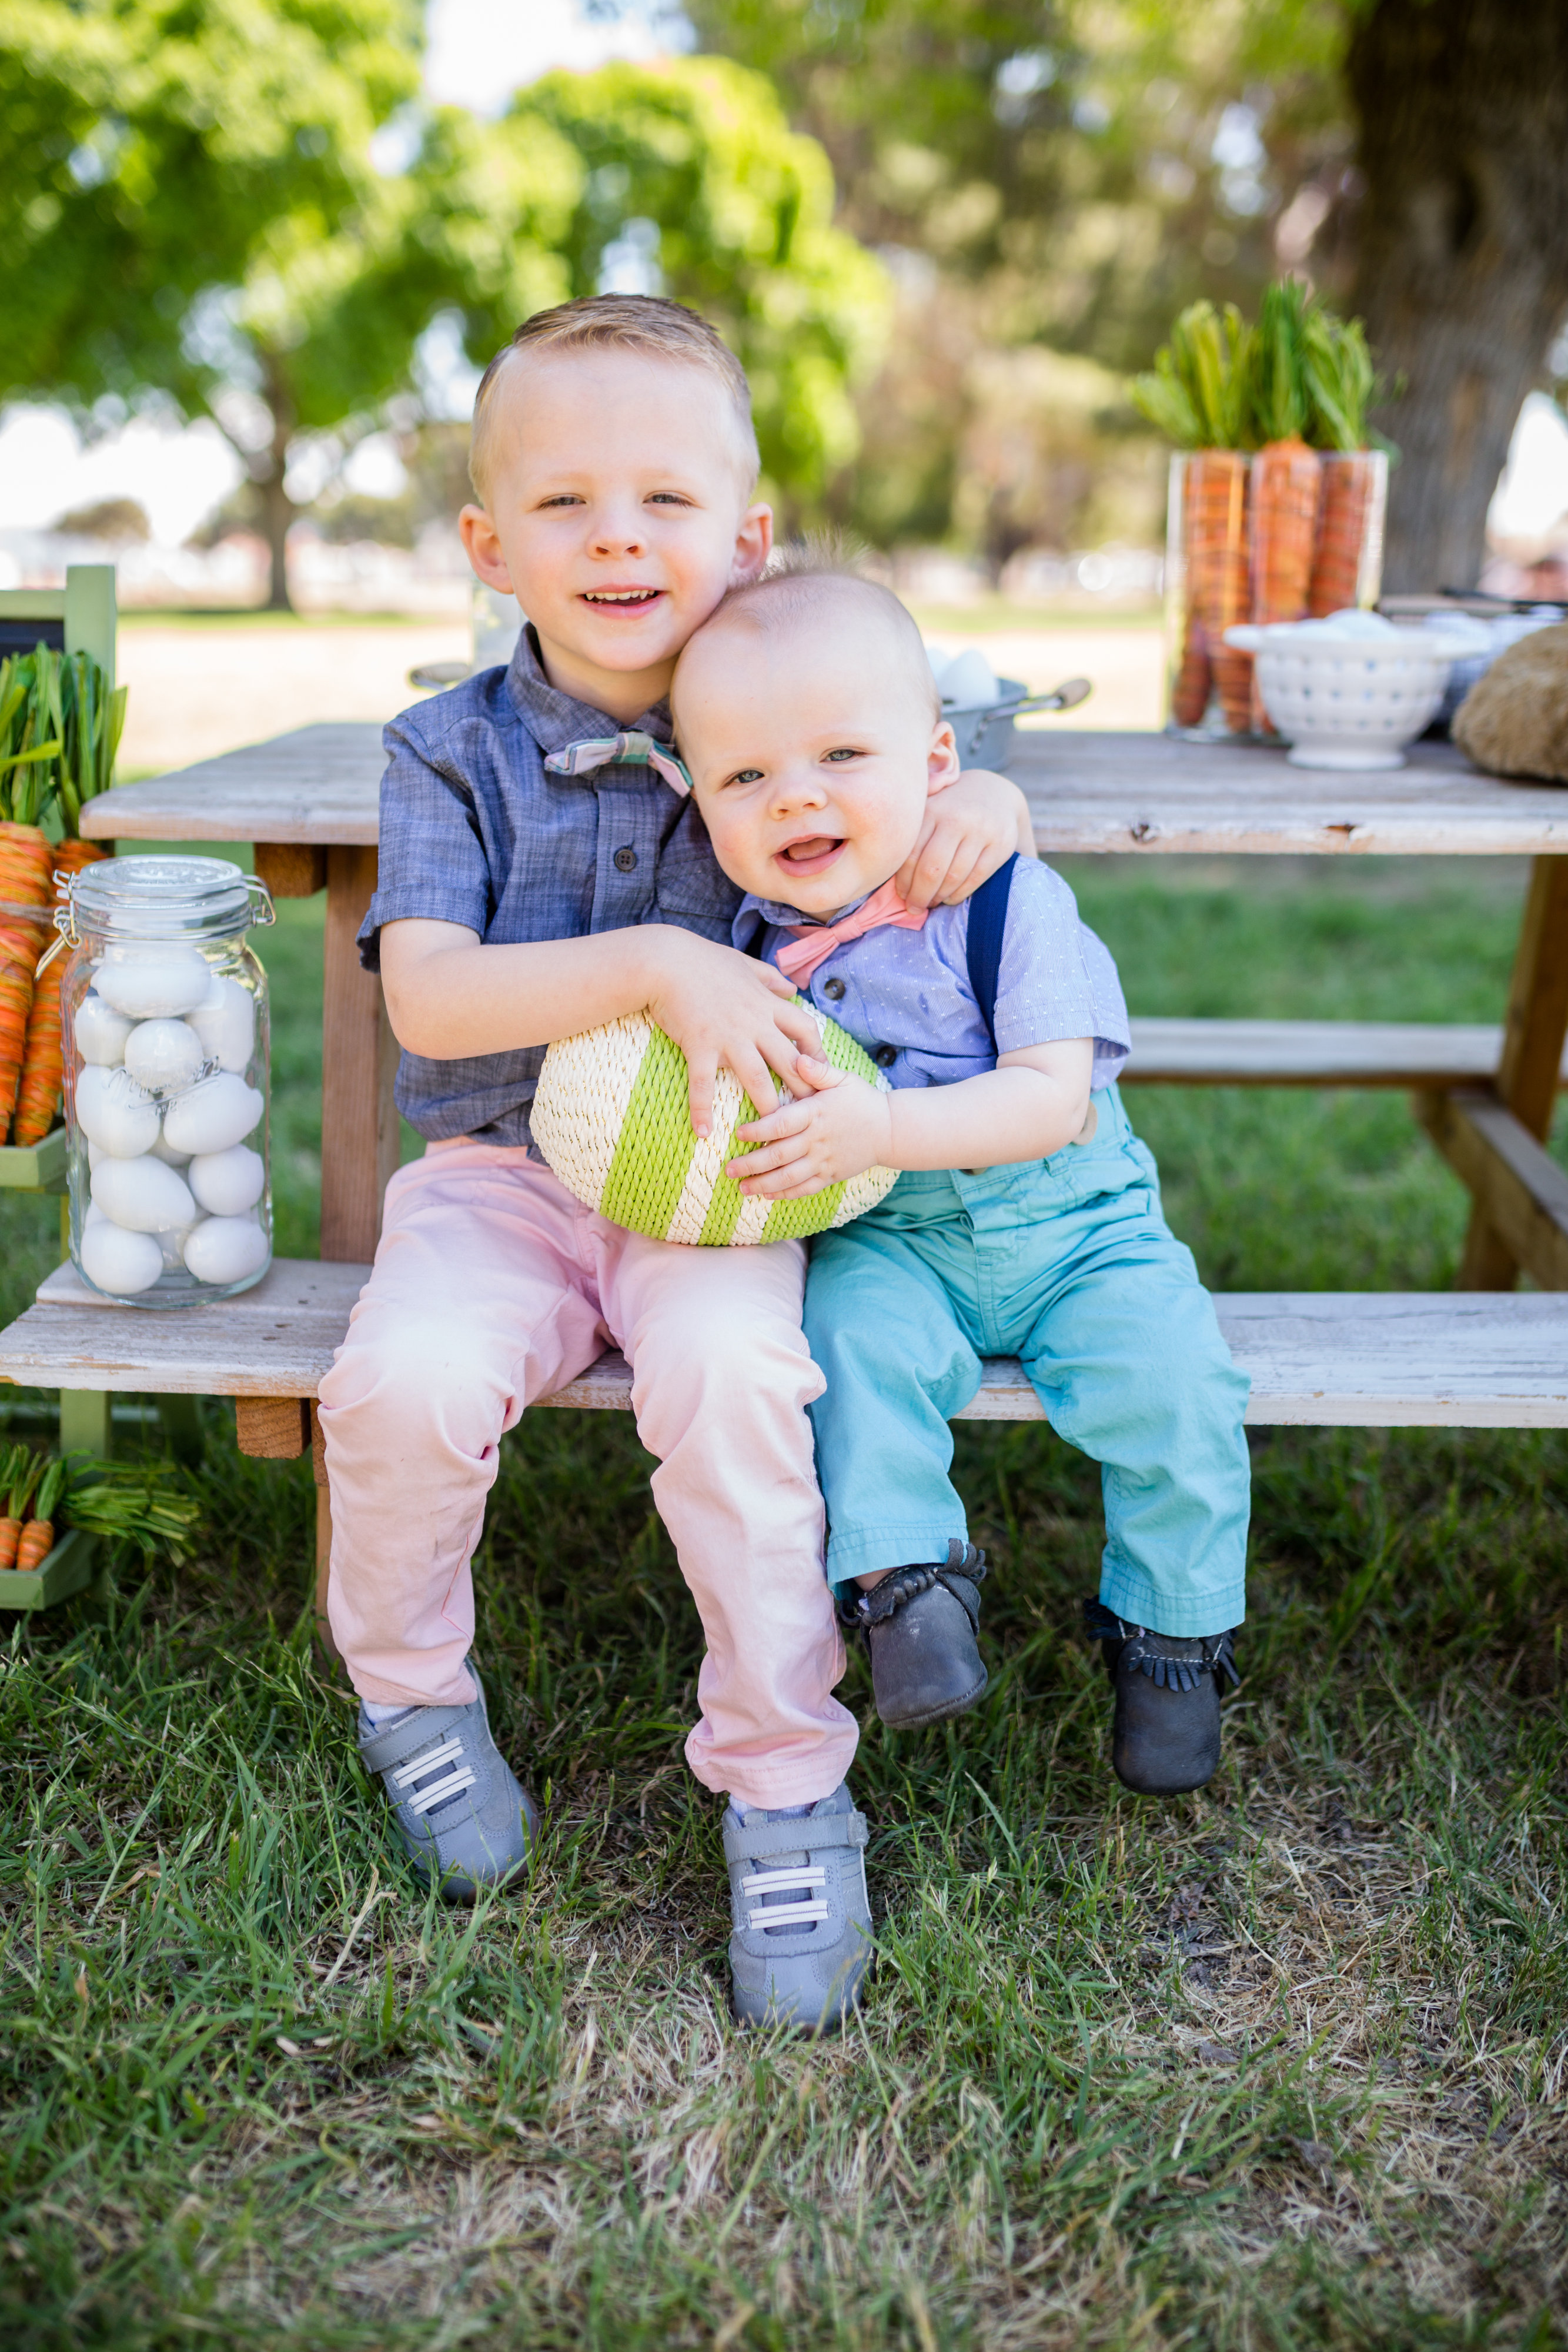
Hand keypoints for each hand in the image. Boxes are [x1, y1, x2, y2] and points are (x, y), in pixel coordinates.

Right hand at [643, 933, 823, 1137]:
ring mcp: (727, 1036)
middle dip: (803, 1088)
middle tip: (811, 1113)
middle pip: (788, 1060)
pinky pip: (702, 1083)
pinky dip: (702, 1109)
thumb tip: (791, 988)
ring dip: (767, 1105)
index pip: (804, 1029)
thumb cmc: (703, 960)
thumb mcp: (745, 963)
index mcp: (766, 1003)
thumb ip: (770, 977)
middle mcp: (753, 1023)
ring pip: (756, 1077)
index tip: (820, 1072)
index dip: (816, 1052)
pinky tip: (703, 1132)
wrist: (664, 961)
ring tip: (772, 1130)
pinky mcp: (699, 1045)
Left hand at [728, 1054, 892, 1197]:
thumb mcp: (843, 1079)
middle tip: (729, 1169)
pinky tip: (767, 1195)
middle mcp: (818, 1139)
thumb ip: (818, 1070)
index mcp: (817, 1113)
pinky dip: (786, 1193)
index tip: (739, 1133)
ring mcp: (825, 1160)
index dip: (760, 1130)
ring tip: (742, 1188)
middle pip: (780, 1155)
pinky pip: (805, 1188)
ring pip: (790, 1176)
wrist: (890, 1130)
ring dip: (764, 1184)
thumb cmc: (862, 1100)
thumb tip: (798, 1057)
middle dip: (752, 1164)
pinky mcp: (831, 1175)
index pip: (783, 1123)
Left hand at [895, 768, 1033, 907]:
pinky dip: (958, 894)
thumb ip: (909, 829)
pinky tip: (949, 898)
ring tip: (930, 903)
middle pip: (931, 870)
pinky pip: (975, 879)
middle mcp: (956, 818)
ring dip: (938, 897)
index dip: (903, 880)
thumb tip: (883, 867)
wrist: (994, 793)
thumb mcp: (929, 806)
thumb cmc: (950, 808)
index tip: (901, 894)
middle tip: (914, 907)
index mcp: (932, 809)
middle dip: (919, 895)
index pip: (911, 854)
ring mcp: (981, 831)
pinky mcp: (1000, 845)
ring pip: (953, 877)